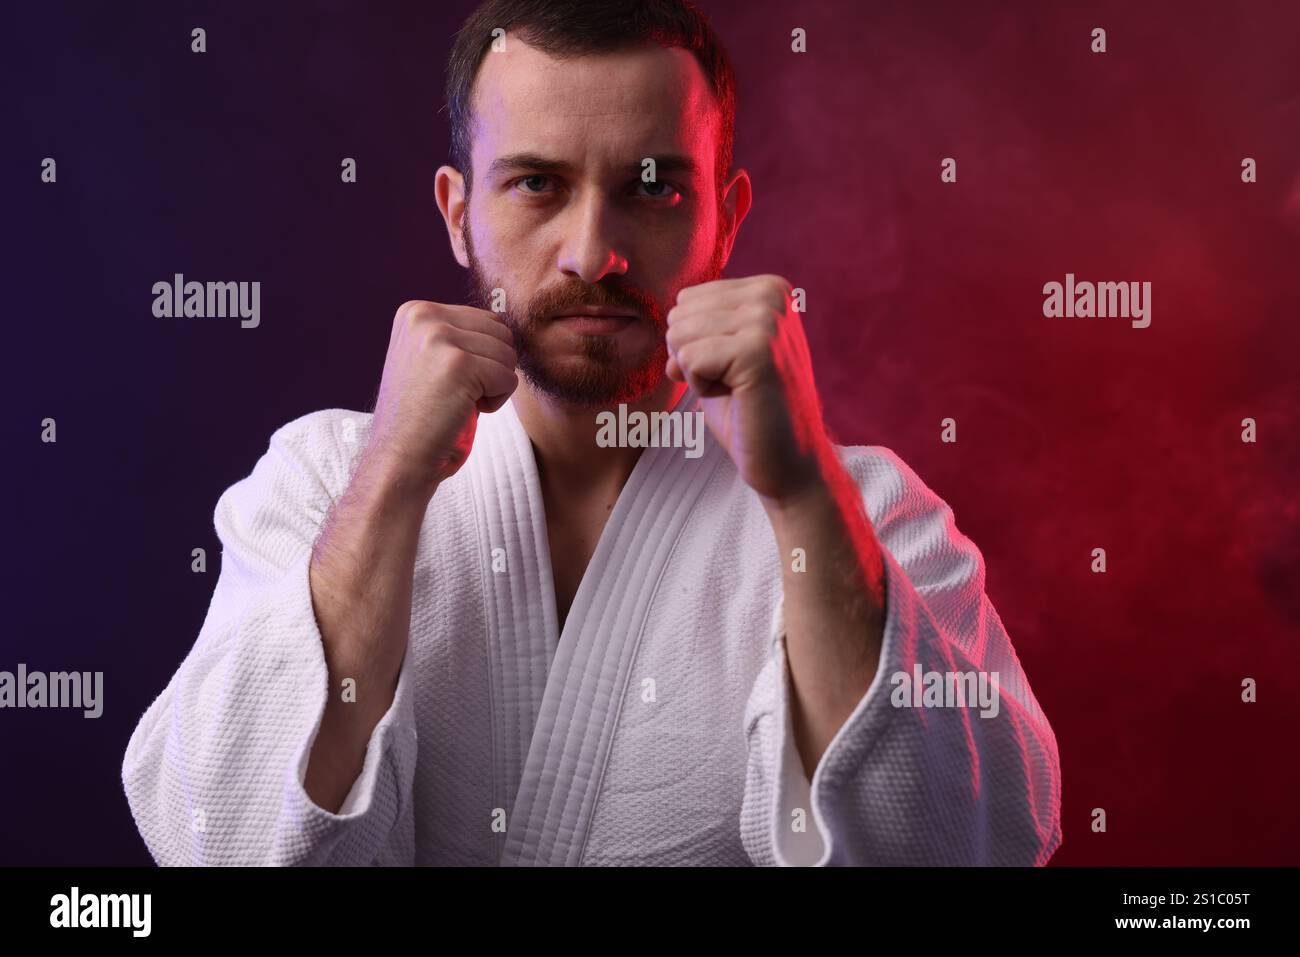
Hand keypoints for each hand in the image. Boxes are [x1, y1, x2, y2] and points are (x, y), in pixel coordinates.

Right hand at [364, 300, 517, 499]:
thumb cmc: (422, 416)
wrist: (399, 457)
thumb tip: (506, 329)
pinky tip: (464, 411)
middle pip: (502, 332)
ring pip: (508, 355)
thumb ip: (457, 335)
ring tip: (458, 402)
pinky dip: (496, 402)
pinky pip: (509, 378)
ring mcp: (439, 337)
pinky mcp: (459, 364)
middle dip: (492, 368)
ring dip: (493, 386)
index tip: (448, 381)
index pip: (486, 320)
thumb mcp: (429, 359)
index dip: (481, 358)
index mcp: (416, 311)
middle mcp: (424, 316)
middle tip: (456, 394)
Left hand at [665, 274, 829, 501]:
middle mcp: (772, 296)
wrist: (789, 460)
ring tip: (737, 391)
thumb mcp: (721, 355)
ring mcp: (768, 320)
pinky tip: (737, 399)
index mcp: (768, 289)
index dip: (696, 344)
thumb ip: (696, 328)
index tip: (734, 369)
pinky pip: (689, 359)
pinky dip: (700, 388)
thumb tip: (667, 325)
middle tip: (735, 385)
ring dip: (697, 374)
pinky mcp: (758, 350)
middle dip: (693, 357)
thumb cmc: (751, 411)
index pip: (687, 300)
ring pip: (680, 335)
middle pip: (680, 314)